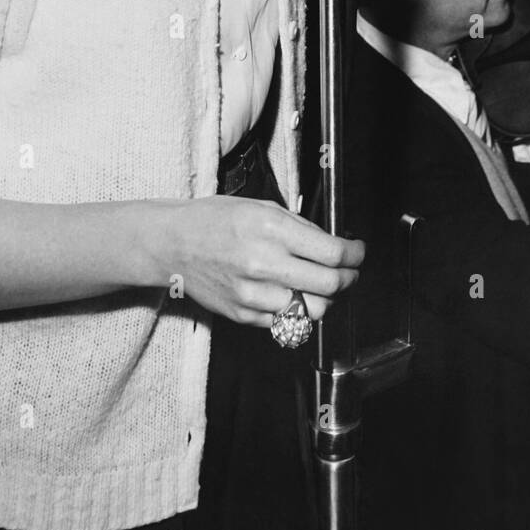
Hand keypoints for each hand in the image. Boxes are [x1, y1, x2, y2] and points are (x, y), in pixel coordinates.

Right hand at [159, 197, 363, 326]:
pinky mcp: (243, 314)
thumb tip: (334, 244)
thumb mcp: (261, 208)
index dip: (354, 255)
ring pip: (313, 310)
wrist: (173, 244)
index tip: (357, 252)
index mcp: (271, 229)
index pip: (333, 253)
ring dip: (326, 299)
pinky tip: (293, 295)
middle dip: (348, 278)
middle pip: (330, 284)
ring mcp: (253, 293)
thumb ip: (300, 227)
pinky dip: (297, 311)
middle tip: (349, 272)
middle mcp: (263, 263)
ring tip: (321, 285)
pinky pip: (286, 321)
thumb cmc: (215, 220)